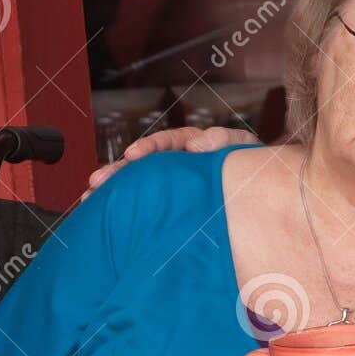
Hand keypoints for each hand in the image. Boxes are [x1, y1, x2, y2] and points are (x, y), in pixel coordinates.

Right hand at [84, 125, 252, 194]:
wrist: (263, 192)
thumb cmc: (251, 166)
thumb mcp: (242, 147)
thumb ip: (223, 141)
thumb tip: (195, 146)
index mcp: (195, 144)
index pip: (168, 141)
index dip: (149, 146)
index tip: (132, 155)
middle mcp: (179, 161)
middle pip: (144, 163)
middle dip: (119, 170)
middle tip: (98, 179)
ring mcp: (173, 183)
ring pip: (139, 182)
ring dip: (115, 188)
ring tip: (91, 196)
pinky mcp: (171, 203)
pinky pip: (145, 202)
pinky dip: (125, 206)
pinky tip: (106, 214)